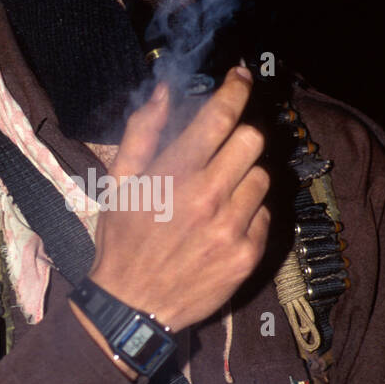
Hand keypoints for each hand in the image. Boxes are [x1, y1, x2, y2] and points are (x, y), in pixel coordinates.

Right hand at [84, 67, 269, 332]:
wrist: (132, 306)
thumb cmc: (122, 241)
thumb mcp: (119, 184)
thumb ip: (142, 133)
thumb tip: (163, 92)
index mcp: (174, 174)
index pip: (220, 117)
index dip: (236, 89)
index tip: (242, 77)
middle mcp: (208, 197)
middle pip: (253, 140)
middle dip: (242, 136)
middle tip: (227, 146)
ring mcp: (231, 228)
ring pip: (262, 178)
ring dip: (245, 177)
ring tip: (221, 193)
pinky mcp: (247, 255)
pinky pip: (264, 215)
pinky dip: (250, 213)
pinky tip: (224, 224)